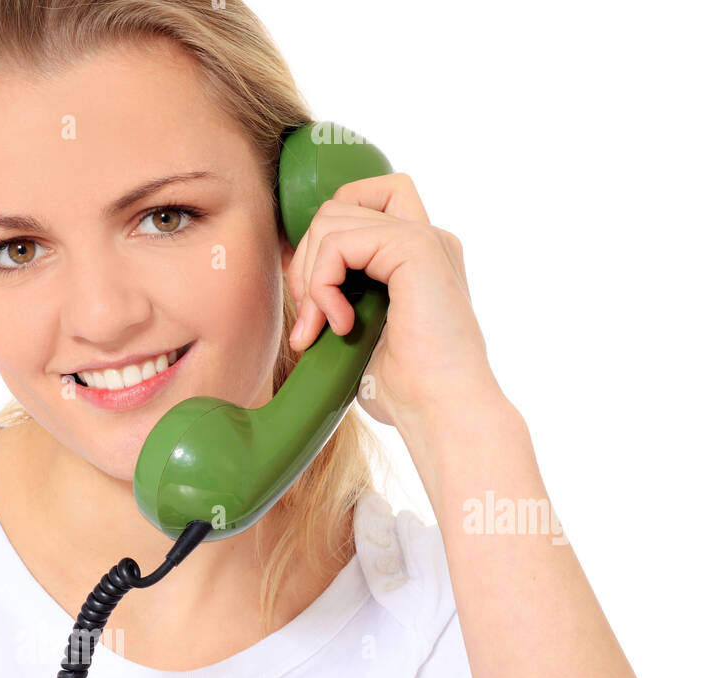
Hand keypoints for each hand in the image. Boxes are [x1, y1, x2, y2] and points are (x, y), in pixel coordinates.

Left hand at [285, 171, 501, 435]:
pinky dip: (323, 285)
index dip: (323, 238)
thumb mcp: (361, 337)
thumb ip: (341, 299)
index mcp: (416, 257)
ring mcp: (424, 238)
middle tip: (309, 326)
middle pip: (339, 204)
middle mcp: (425, 238)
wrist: (442, 412)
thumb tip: (298, 284)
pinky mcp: (416, 247)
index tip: (311, 297)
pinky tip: (341, 325)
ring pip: (332, 217)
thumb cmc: (406, 392)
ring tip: (322, 331)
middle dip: (306, 261)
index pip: (362, 201)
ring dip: (310, 278)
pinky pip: (339, 241)